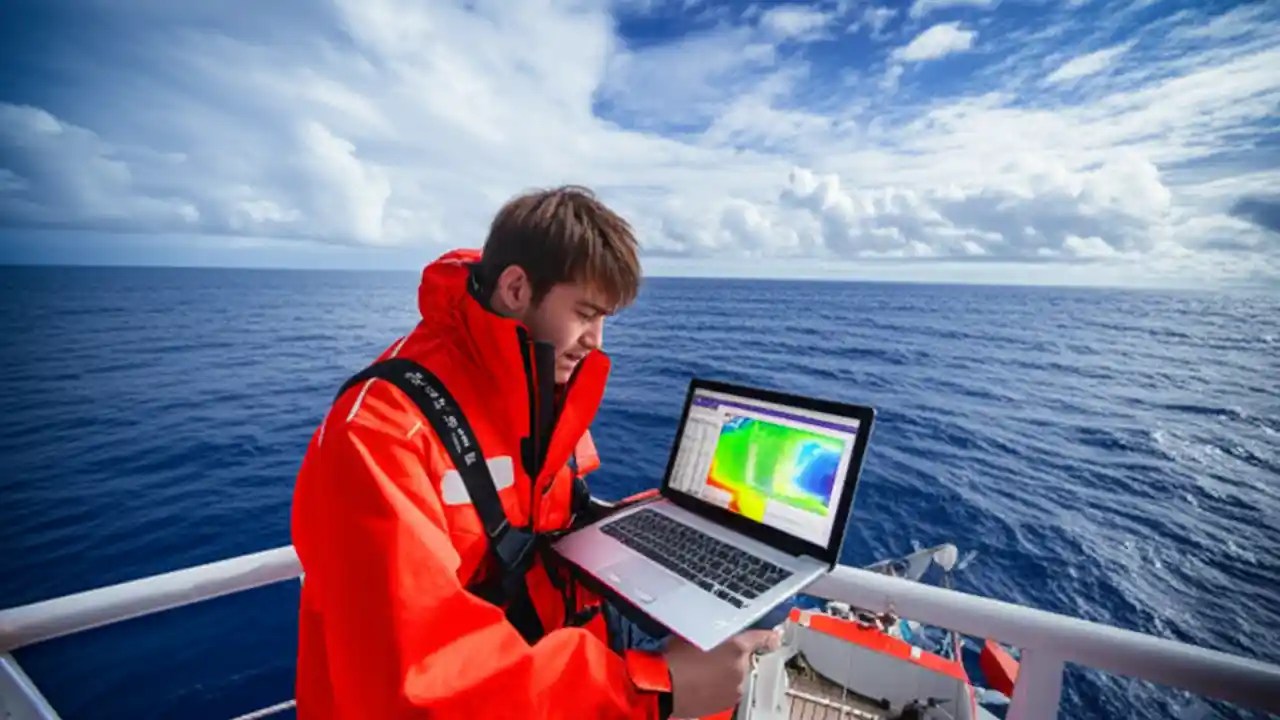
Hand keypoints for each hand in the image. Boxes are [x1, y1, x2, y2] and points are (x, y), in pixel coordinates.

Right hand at [663, 628, 781, 717]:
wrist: (664, 689)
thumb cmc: (674, 657)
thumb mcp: (692, 634)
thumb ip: (714, 632)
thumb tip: (721, 633)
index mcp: (736, 647)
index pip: (760, 638)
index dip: (767, 637)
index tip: (773, 637)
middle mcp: (741, 669)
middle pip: (746, 659)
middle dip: (735, 656)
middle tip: (715, 652)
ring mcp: (735, 689)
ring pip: (737, 676)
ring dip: (728, 673)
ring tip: (704, 669)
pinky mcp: (726, 703)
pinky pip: (728, 690)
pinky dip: (720, 686)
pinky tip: (702, 683)